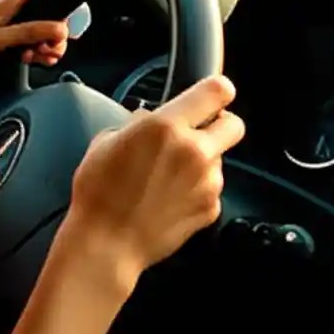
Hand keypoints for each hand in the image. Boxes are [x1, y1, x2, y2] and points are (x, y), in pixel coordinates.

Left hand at [0, 0, 68, 78]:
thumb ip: (30, 31)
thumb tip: (60, 28)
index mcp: (5, 1)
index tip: (65, 12)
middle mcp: (7, 9)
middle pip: (44, 9)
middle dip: (54, 30)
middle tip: (51, 49)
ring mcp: (4, 25)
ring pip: (37, 28)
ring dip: (45, 43)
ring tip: (41, 58)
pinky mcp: (0, 41)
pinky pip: (26, 41)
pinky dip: (33, 51)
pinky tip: (31, 61)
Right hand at [59, 75, 245, 289]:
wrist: (106, 244)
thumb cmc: (99, 194)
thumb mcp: (106, 141)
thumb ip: (138, 123)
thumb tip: (151, 118)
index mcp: (167, 127)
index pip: (217, 91)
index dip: (217, 90)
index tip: (212, 95)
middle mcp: (194, 151)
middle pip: (234, 124)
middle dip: (218, 125)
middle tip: (196, 133)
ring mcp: (207, 182)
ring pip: (220, 159)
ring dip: (202, 161)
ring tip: (168, 176)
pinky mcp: (210, 208)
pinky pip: (212, 188)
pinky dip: (196, 189)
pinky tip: (170, 198)